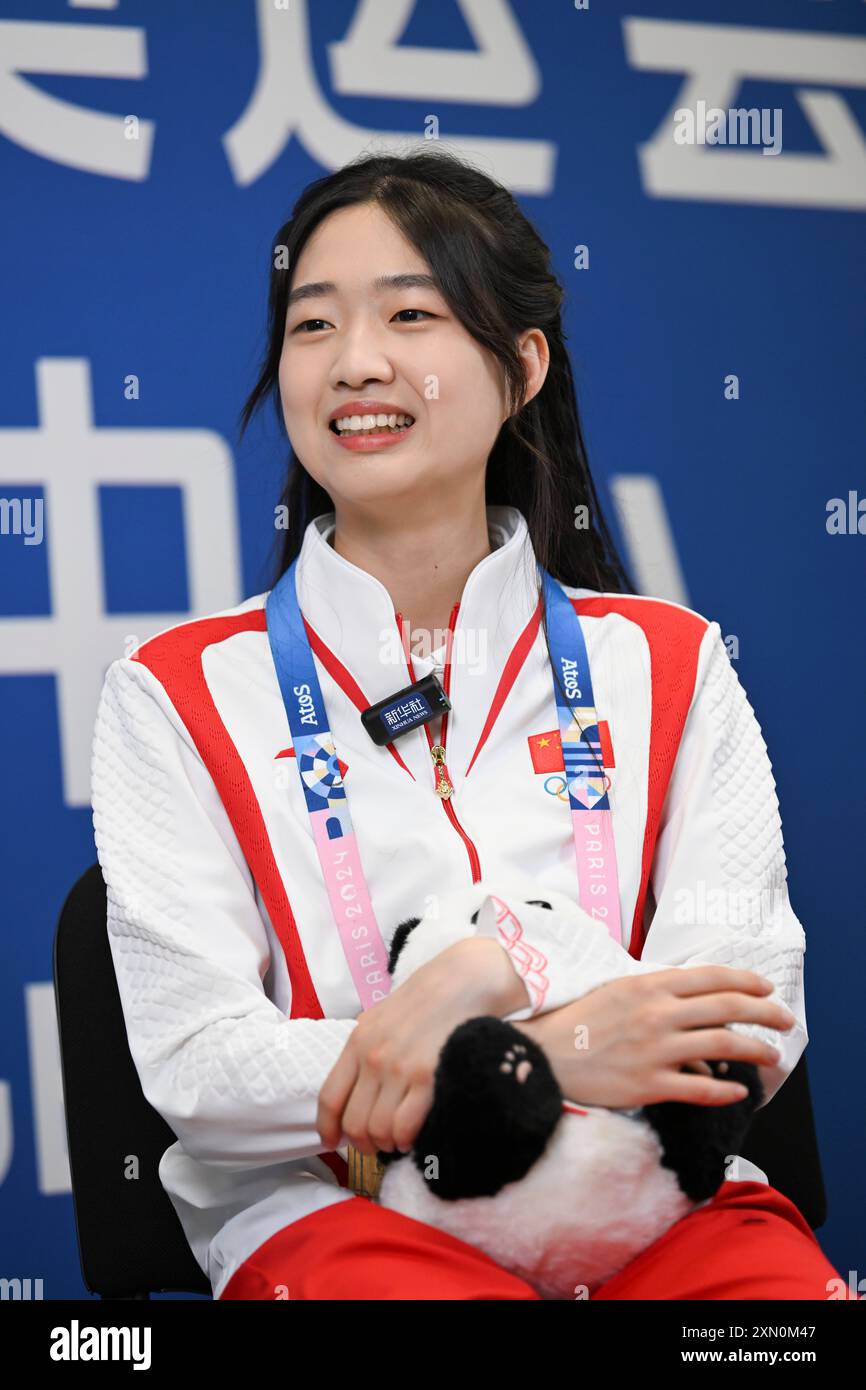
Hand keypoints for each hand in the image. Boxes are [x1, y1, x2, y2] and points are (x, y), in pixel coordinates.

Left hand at [316, 937, 528, 1155]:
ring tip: (397, 1140)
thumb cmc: (426, 999)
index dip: (327, 1128)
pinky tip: (413, 1136)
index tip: (332, 1142)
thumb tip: (355, 1085)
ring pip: (379, 1131)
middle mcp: (374, 1058)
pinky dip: (406, 1140)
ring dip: (387, 1143)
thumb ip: (365, 1049)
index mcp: (357, 1042)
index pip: (330, 1098)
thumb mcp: (381, 1017)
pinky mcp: (428, 1077)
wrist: (464, 980)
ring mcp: (400, 1069)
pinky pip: (405, 1127)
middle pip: (354, 1122)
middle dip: (363, 1143)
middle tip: (376, 1145)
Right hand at [514, 965, 797, 1108]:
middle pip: (727, 1007)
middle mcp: (656, 1013)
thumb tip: (692, 1006)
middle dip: (765, 1012)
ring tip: (771, 1056)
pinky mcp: (649, 1085)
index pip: (711, 976)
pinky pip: (700, 1090)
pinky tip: (739, 1091)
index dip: (746, 981)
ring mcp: (655, 1050)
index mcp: (648, 984)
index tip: (766, 987)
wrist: (543, 1057)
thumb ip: (655, 993)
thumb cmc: (577, 1022)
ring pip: (723, 1047)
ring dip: (756, 1050)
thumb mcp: (616, 992)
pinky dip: (726, 1091)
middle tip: (785, 1019)